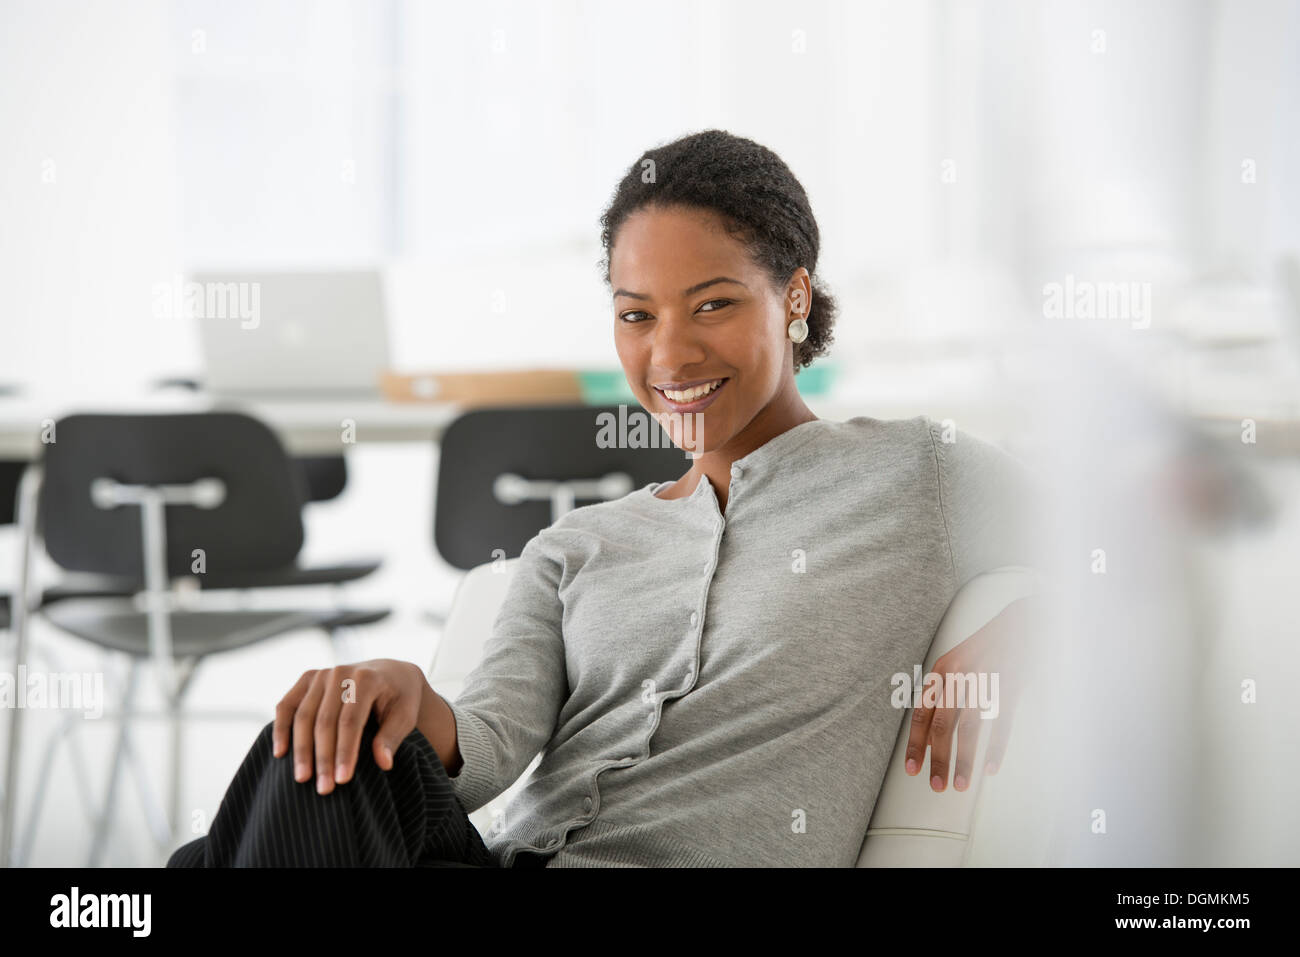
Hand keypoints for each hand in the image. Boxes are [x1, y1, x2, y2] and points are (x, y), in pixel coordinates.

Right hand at [272, 659, 428, 794]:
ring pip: (303, 716)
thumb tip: (383, 763)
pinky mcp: (306, 679)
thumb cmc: (400, 699)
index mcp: (367, 678)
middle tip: (323, 788)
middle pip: (325, 721)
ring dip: (301, 750)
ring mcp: (321, 674)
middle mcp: (341, 672)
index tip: (342, 780)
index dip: (345, 751)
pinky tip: (280, 754)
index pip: (351, 721)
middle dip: (323, 757)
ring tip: (302, 779)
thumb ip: (392, 737)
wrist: (390, 673)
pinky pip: (287, 705)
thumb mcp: (405, 716)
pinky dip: (281, 728)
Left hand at [903, 596, 1037, 792]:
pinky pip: (1000, 721)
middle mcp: (958, 676)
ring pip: (968, 727)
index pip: (922, 714)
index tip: (912, 768)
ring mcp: (983, 679)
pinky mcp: (1009, 684)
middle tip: (936, 785)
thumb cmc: (990, 646)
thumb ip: (947, 693)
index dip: (916, 743)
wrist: (1024, 620)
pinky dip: (995, 747)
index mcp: (941, 671)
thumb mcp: (960, 662)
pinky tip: (991, 767)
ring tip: (961, 783)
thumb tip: (933, 732)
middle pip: (943, 725)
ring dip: (964, 759)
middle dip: (938, 759)